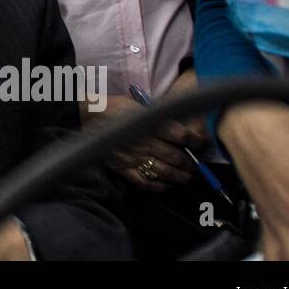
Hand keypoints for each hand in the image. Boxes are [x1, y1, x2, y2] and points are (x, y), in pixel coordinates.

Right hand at [81, 71, 207, 191]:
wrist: (88, 116)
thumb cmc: (114, 107)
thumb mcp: (137, 102)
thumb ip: (157, 112)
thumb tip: (178, 117)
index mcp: (148, 123)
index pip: (180, 135)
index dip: (195, 141)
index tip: (200, 143)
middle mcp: (144, 142)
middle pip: (176, 157)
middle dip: (191, 163)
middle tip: (196, 165)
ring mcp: (134, 157)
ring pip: (166, 172)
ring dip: (180, 177)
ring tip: (187, 178)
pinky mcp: (124, 168)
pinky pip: (146, 182)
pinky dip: (159, 186)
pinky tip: (166, 185)